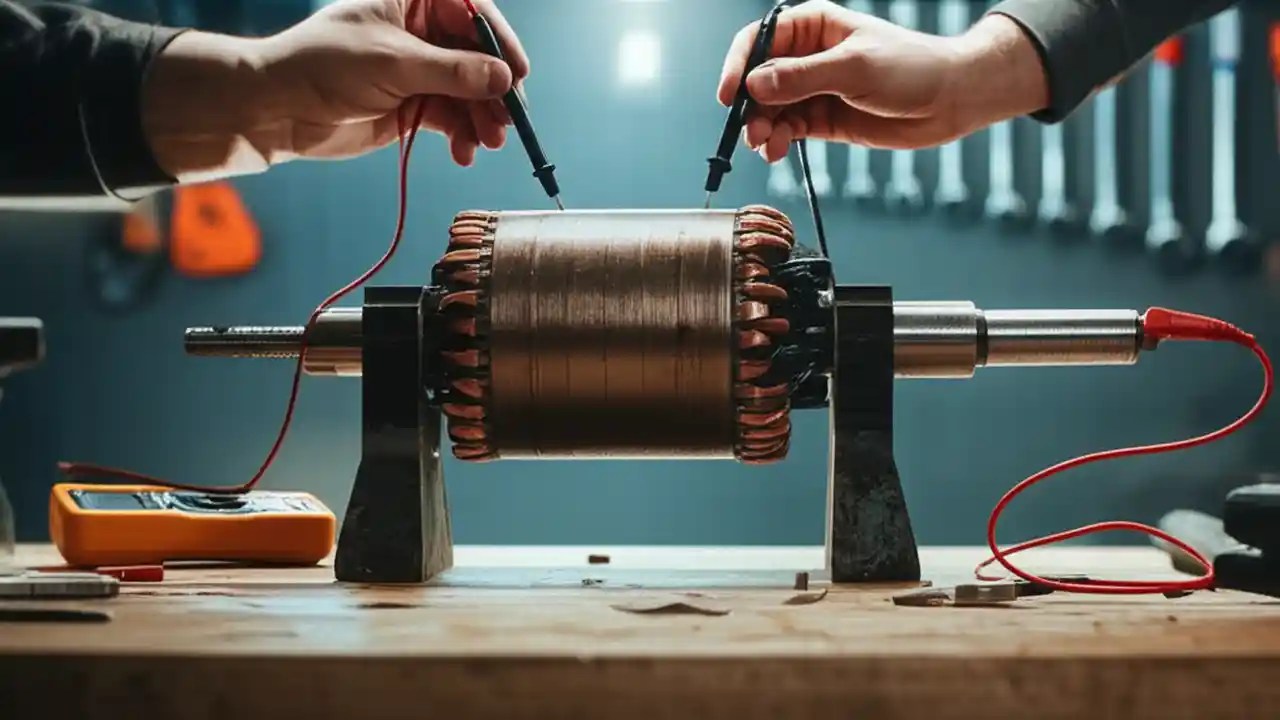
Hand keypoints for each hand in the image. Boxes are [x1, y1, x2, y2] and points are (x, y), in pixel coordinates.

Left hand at [144, 0, 528, 180]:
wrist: (278, 109)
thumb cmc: (323, 66)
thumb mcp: (394, 63)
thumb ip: (453, 71)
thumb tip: (503, 79)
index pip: (471, 11)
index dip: (498, 41)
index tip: (516, 73)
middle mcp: (420, 30)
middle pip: (476, 55)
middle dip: (492, 90)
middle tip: (506, 121)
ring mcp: (418, 69)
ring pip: (469, 91)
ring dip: (481, 118)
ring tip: (487, 143)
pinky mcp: (413, 104)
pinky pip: (452, 117)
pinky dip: (462, 135)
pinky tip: (464, 152)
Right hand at [717, 1, 1047, 159]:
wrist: (949, 99)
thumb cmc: (911, 68)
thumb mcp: (854, 67)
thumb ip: (802, 77)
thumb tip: (756, 84)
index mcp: (813, 26)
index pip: (759, 40)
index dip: (739, 66)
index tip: (730, 96)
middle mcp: (807, 56)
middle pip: (759, 79)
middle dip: (751, 106)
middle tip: (752, 131)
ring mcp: (813, 88)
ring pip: (770, 108)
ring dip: (762, 127)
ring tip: (767, 145)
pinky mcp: (822, 118)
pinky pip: (787, 128)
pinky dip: (778, 140)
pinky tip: (778, 150)